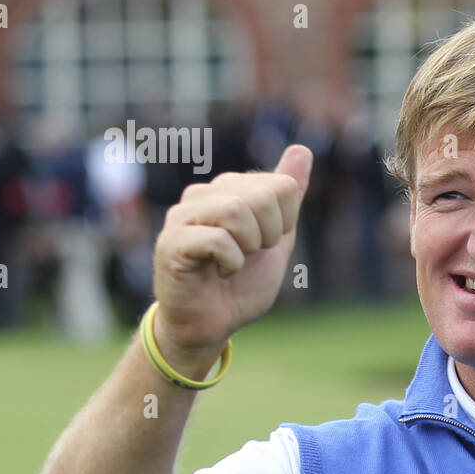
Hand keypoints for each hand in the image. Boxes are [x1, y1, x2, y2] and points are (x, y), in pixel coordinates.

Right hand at [152, 145, 311, 368]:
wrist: (211, 324)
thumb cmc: (241, 283)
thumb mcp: (278, 238)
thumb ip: (289, 195)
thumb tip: (302, 149)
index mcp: (230, 189)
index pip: (283, 186)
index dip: (285, 223)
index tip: (264, 243)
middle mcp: (203, 194)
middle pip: (262, 195)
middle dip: (269, 235)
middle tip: (249, 255)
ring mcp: (182, 216)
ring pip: (236, 211)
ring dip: (248, 246)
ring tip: (235, 261)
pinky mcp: (172, 242)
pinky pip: (217, 240)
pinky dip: (231, 263)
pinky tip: (220, 272)